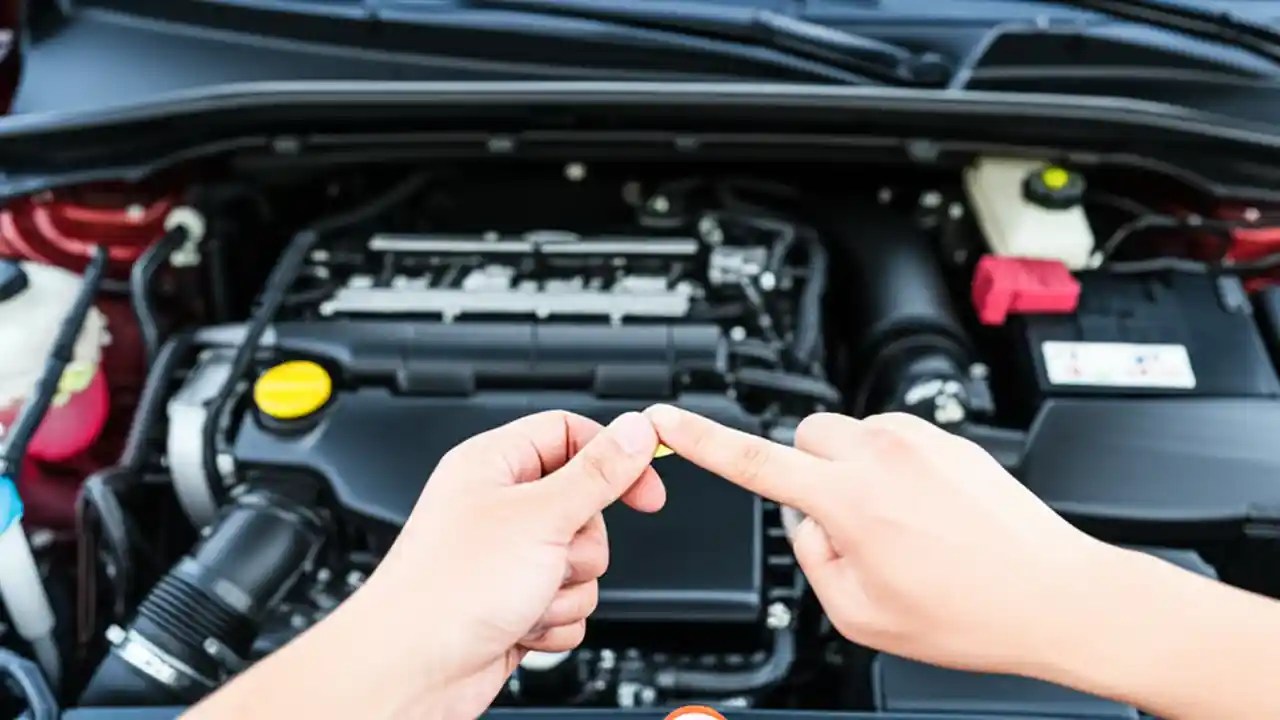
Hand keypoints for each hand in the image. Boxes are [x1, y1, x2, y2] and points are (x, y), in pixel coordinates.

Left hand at [340, 410, 663, 716]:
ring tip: (526, 595)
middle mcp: (500, 506)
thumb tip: (636, 430)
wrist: (413, 670)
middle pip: (586, 507)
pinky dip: (554, 621)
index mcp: (494, 464)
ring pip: (582, 563)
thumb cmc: (447, 588)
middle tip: (553, 555)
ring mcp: (508, 558)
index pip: (569, 434)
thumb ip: (597, 473)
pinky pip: (569, 604)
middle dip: (582, 545)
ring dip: (566, 589)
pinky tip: (520, 624)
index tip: (646, 487)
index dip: (613, 457)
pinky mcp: (516, 602)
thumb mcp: (541, 517)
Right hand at [644, 405, 1103, 675]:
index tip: (666, 418)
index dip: (699, 439)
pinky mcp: (950, 438)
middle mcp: (882, 456)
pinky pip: (895, 438)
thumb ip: (813, 564)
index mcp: (849, 502)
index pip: (751, 461)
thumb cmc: (971, 614)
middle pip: (804, 434)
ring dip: (852, 469)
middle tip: (841, 523)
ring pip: (850, 434)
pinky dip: (893, 468)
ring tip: (898, 524)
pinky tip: (926, 512)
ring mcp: (921, 441)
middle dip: (806, 469)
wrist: (1056, 596)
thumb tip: (809, 527)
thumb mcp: (862, 615)